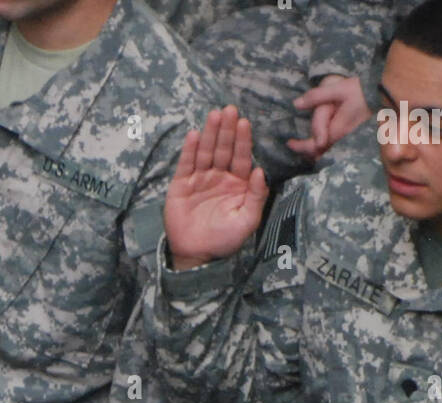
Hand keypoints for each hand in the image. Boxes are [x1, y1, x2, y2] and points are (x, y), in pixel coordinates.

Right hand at [164, 105, 268, 269]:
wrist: (196, 254)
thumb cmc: (224, 240)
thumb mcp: (247, 221)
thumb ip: (256, 196)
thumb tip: (259, 170)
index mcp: (237, 184)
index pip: (241, 158)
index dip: (243, 140)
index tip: (245, 122)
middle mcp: (219, 177)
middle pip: (224, 149)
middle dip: (227, 130)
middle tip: (230, 110)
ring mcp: (200, 179)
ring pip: (206, 152)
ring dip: (210, 134)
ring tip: (214, 116)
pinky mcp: (182, 184)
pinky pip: (186, 164)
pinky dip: (189, 150)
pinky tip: (193, 134)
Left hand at [289, 75, 369, 161]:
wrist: (383, 94)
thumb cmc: (361, 91)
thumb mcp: (337, 89)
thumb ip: (316, 97)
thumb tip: (296, 104)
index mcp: (336, 130)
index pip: (313, 146)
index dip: (300, 147)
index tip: (289, 143)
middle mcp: (342, 140)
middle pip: (320, 154)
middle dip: (306, 151)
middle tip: (294, 145)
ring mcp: (349, 141)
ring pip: (328, 152)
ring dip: (315, 151)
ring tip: (305, 146)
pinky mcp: (353, 139)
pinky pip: (335, 148)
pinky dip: (325, 148)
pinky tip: (321, 143)